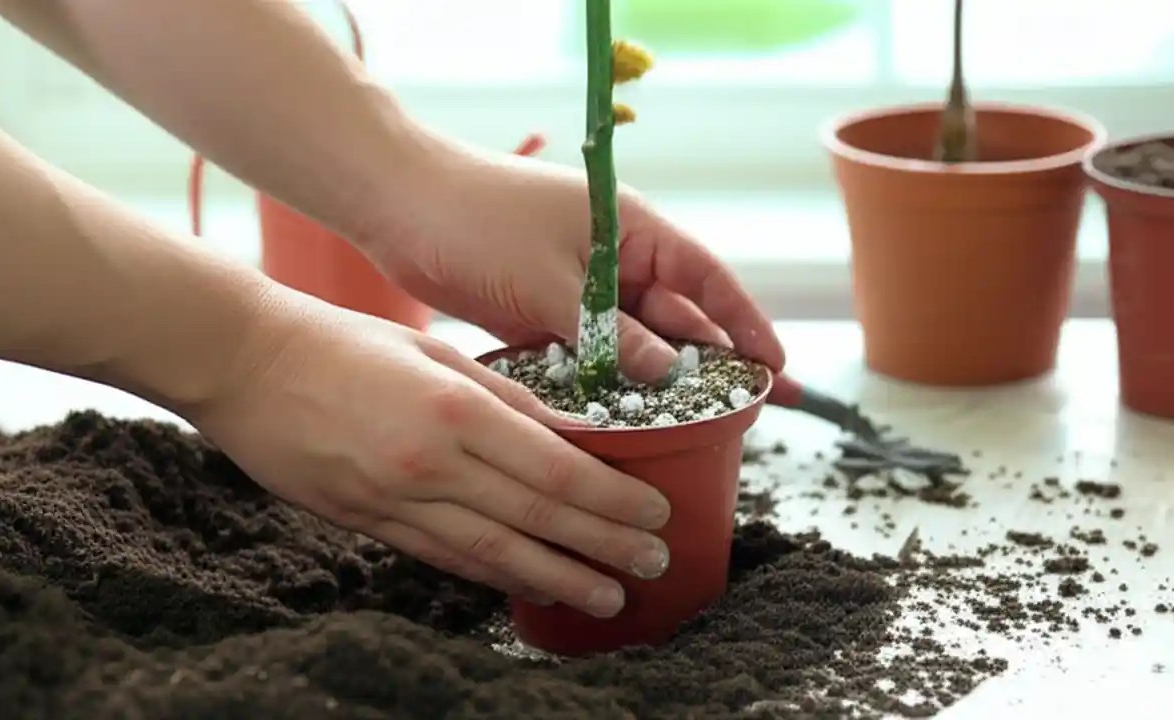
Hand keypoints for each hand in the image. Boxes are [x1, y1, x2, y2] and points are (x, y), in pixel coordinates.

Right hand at [188, 286, 671, 617]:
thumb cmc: (341, 340)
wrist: (242, 362)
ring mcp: (393, 501)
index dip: (611, 500)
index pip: (553, 469)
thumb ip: (504, 395)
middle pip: (535, 518)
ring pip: (492, 551)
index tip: (654, 515)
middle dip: (602, 546)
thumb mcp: (433, 350)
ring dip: (556, 578)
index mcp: (453, 410)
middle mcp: (429, 465)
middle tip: (652, 566)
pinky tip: (527, 586)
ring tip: (607, 598)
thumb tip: (569, 432)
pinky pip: (441, 555)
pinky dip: (491, 574)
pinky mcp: (365, 522)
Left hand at [364, 146, 786, 382]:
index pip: (707, 278)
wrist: (398, 205)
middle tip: (744, 416)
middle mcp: (614, 258)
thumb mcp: (552, 282)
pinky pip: (589, 352)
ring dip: (654, 380)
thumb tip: (669, 372)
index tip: (776, 369)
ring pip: (632, 341)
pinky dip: (604, 382)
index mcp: (631, 229)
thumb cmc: (478, 220)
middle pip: (677, 317)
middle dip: (709, 364)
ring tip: (690, 430)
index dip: (746, 324)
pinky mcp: (543, 311)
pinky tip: (620, 420)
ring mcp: (579, 286)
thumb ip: (610, 331)